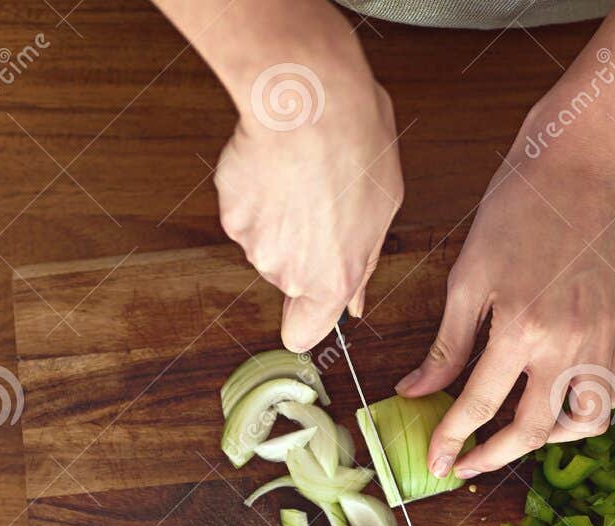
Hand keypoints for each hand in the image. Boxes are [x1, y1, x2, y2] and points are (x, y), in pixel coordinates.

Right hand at [215, 69, 402, 351]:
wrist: (309, 102)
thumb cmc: (357, 147)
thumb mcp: (384, 209)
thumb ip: (364, 263)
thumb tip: (355, 301)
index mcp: (334, 279)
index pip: (303, 334)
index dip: (302, 322)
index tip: (305, 309)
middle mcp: (290, 273)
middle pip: (288, 277)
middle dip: (301, 248)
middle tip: (320, 202)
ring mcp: (255, 244)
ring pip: (265, 242)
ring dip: (279, 218)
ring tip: (301, 176)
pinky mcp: (230, 213)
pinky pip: (243, 213)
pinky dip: (254, 195)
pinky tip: (274, 166)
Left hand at [395, 145, 614, 479]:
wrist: (577, 168)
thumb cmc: (515, 212)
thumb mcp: (467, 277)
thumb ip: (447, 344)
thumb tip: (415, 392)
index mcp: (521, 328)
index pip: (478, 406)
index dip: (452, 440)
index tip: (437, 462)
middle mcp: (568, 343)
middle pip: (532, 430)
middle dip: (494, 457)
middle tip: (466, 465)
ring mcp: (602, 339)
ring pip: (583, 423)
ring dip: (548, 440)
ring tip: (517, 433)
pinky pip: (608, 394)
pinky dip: (581, 413)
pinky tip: (552, 403)